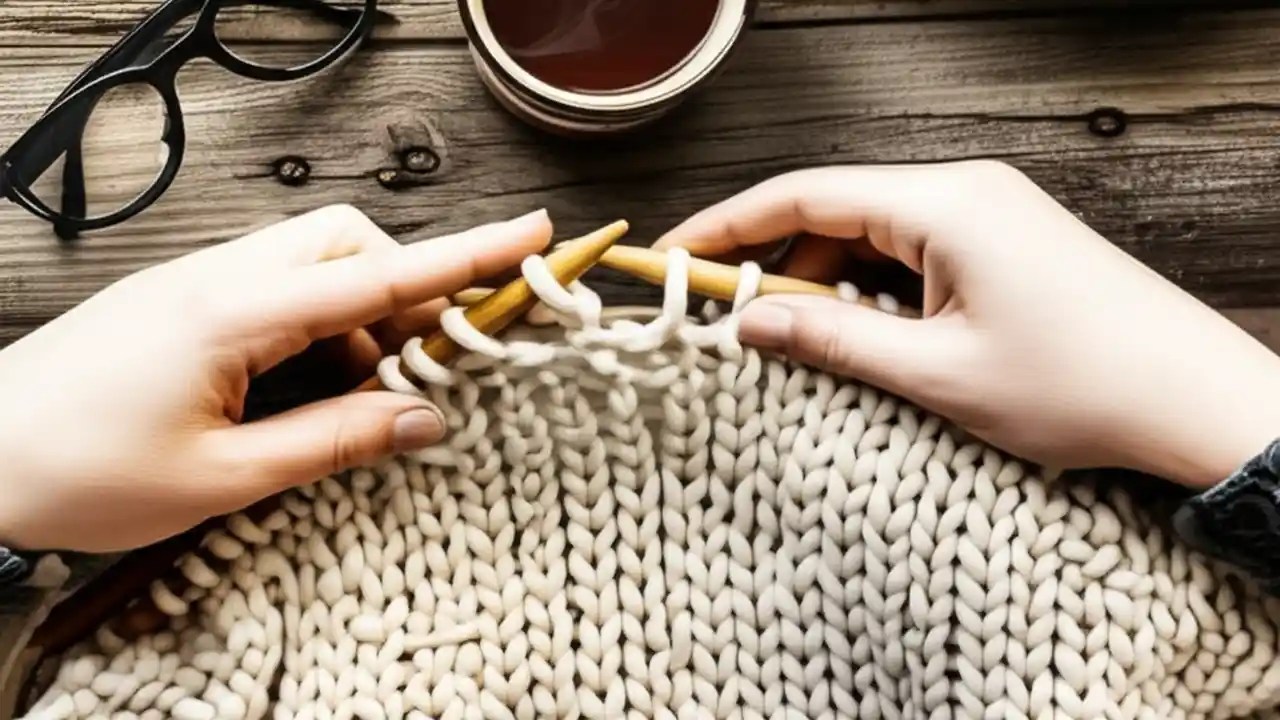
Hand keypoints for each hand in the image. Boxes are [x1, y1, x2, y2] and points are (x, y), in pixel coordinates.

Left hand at [0, 205, 552, 552]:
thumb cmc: (78, 470)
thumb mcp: (225, 476)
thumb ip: (335, 440)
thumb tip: (424, 418)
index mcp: (236, 315)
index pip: (378, 273)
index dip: (465, 256)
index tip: (532, 233)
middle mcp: (223, 280)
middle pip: (353, 245)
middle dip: (406, 292)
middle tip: (421, 368)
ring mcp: (202, 286)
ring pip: (320, 268)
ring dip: (362, 322)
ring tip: (360, 398)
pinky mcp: (188, 305)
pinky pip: (282, 295)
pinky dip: (319, 335)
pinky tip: (309, 394)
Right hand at [657, 161, 1279, 488]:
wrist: (1194, 400)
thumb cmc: (1081, 384)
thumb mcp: (936, 372)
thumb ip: (832, 339)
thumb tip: (749, 321)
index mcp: (943, 204)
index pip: (803, 194)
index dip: (727, 226)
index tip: (672, 258)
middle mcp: (963, 192)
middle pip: (831, 213)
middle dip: (773, 266)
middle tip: (724, 322)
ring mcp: (985, 216)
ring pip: (869, 239)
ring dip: (824, 289)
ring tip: (795, 347)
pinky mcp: (1000, 245)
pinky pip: (909, 256)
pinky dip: (870, 295)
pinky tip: (859, 342)